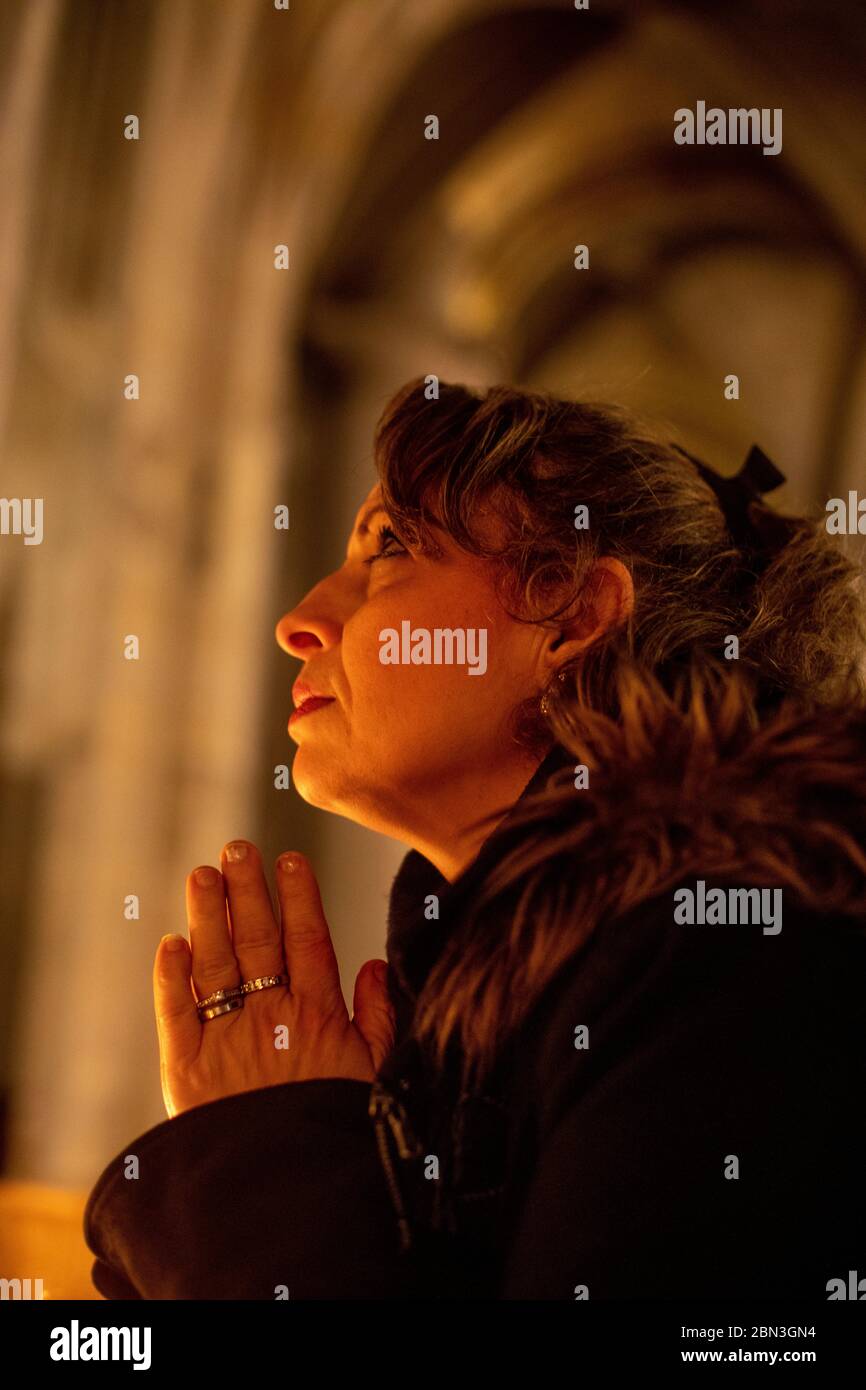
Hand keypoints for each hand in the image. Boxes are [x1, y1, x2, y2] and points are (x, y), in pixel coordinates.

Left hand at [153, 841, 394, 1117]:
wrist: (282, 1189)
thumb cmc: (333, 1133)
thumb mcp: (375, 1077)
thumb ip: (378, 1020)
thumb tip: (375, 966)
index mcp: (318, 1016)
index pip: (306, 939)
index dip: (297, 896)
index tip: (289, 860)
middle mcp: (270, 1016)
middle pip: (257, 938)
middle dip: (247, 889)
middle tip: (237, 848)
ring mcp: (226, 1037)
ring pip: (215, 961)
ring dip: (208, 914)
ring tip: (202, 874)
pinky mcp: (186, 1067)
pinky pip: (175, 1011)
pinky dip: (170, 975)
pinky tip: (170, 942)